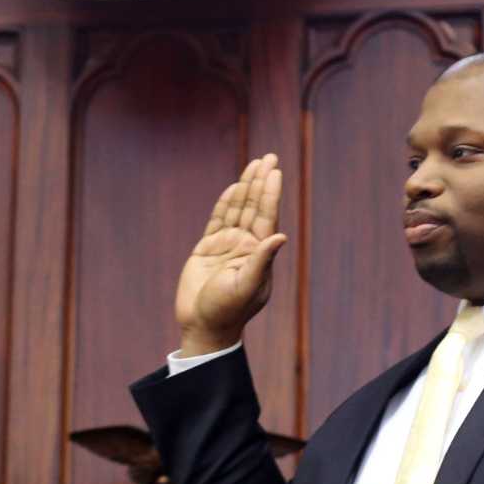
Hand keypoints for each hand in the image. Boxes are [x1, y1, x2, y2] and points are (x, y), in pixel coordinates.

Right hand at [173, 154, 285, 356]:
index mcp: (258, 253)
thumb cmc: (228, 310)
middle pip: (255, 207)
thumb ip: (262, 260)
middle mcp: (245, 245)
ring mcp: (226, 246)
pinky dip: (225, 204)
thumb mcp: (247, 286)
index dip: (271, 193)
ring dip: (246, 187)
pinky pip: (217, 220)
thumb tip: (281, 236)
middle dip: (261, 182)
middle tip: (269, 157)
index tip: (275, 171)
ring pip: (238, 210)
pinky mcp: (207, 249)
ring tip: (254, 164)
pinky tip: (233, 188)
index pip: (267, 216)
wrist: (203, 326)